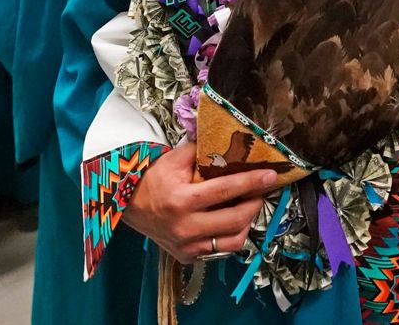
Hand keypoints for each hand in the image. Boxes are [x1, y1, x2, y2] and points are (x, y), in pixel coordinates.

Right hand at [122, 141, 274, 262]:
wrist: (127, 205)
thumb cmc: (152, 179)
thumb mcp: (174, 159)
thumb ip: (202, 151)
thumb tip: (231, 142)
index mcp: (181, 201)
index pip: (225, 191)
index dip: (251, 182)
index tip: (270, 175)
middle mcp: (185, 228)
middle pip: (235, 220)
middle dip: (255, 203)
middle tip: (261, 191)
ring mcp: (186, 246)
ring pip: (232, 242)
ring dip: (246, 223)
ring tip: (248, 207)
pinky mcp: (187, 256)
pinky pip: (219, 251)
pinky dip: (230, 236)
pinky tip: (231, 221)